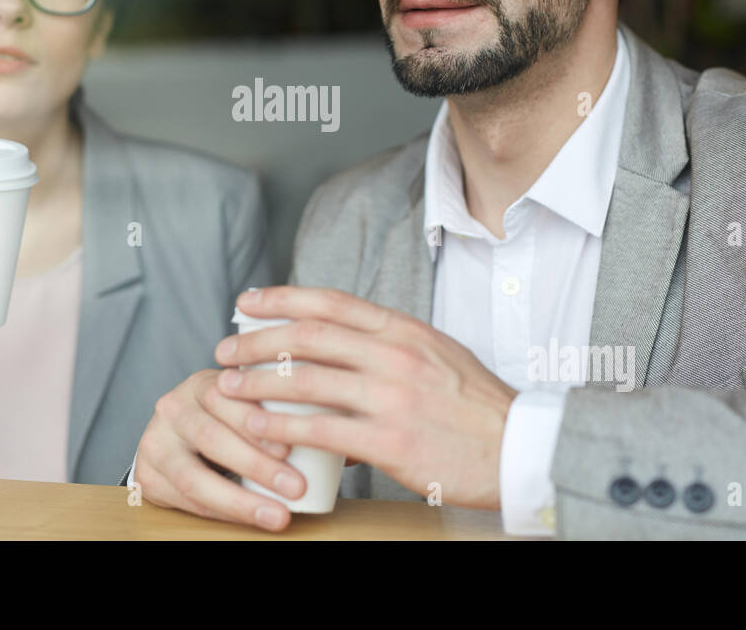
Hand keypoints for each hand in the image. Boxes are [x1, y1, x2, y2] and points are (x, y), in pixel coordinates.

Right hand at [133, 368, 309, 530]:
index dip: (256, 421)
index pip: (227, 395)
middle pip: (211, 436)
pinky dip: (222, 512)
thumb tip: (346, 425)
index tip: (290, 445)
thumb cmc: (229, 423)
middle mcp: (173, 406)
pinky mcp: (146, 475)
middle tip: (295, 486)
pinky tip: (252, 518)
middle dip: (256, 464)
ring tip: (277, 515)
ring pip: (193, 475)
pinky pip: (185, 500)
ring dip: (239, 499)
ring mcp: (154, 441)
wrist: (174, 443)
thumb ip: (284, 409)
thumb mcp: (249, 406)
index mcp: (203, 382)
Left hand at [215, 286, 517, 508]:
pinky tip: (257, 430)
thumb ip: (388, 344)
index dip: (281, 298)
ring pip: (307, 381)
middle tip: (224, 349)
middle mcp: (396, 355)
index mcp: (404, 329)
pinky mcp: (392, 442)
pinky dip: (282, 429)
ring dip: (258, 383)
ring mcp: (393, 397)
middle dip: (256, 340)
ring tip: (229, 387)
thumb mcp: (436, 354)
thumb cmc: (474, 405)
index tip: (246, 302)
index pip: (330, 301)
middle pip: (308, 336)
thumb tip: (337, 345)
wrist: (520, 447)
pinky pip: (322, 432)